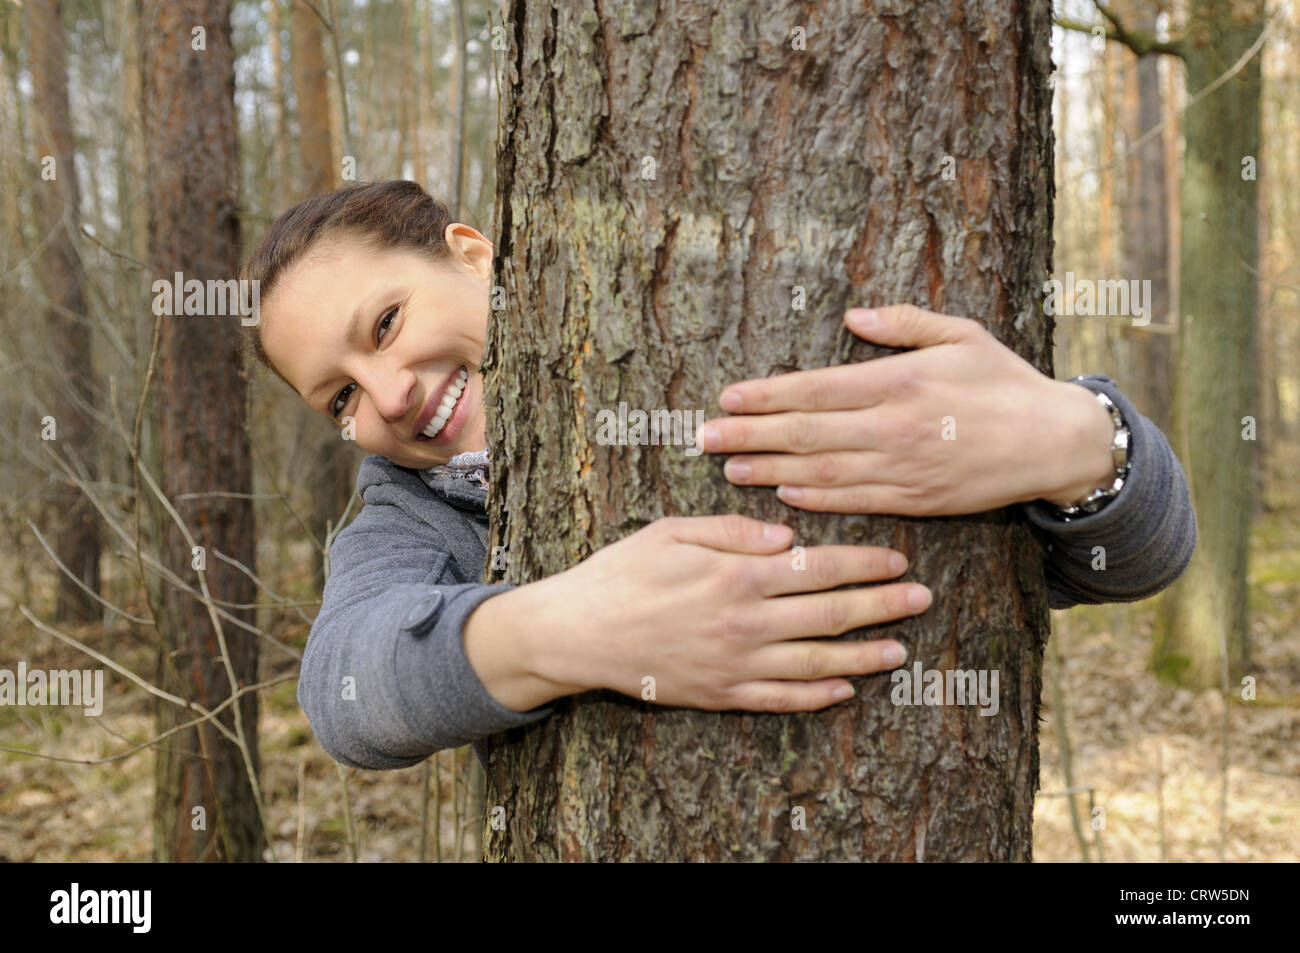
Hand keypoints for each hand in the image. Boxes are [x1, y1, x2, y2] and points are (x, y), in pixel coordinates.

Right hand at [519, 514, 931, 711]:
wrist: (577, 633)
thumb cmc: (622, 573)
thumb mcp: (671, 530)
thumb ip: (733, 529)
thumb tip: (787, 535)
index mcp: (737, 574)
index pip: (819, 567)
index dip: (864, 564)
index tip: (897, 559)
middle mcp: (746, 622)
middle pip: (830, 614)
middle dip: (883, 605)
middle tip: (923, 599)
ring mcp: (736, 663)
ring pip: (817, 663)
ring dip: (864, 656)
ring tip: (901, 650)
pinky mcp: (720, 694)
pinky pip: (780, 700)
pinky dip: (817, 698)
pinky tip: (846, 691)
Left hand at [697, 304, 1116, 515]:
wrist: (1055, 442)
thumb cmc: (1005, 382)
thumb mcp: (962, 334)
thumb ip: (903, 324)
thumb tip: (851, 317)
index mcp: (900, 382)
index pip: (815, 389)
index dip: (766, 395)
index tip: (727, 396)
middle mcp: (893, 427)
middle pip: (805, 433)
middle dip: (749, 433)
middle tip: (704, 437)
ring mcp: (903, 469)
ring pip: (820, 472)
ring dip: (769, 470)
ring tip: (729, 467)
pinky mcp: (915, 501)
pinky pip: (853, 501)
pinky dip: (814, 498)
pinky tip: (782, 493)